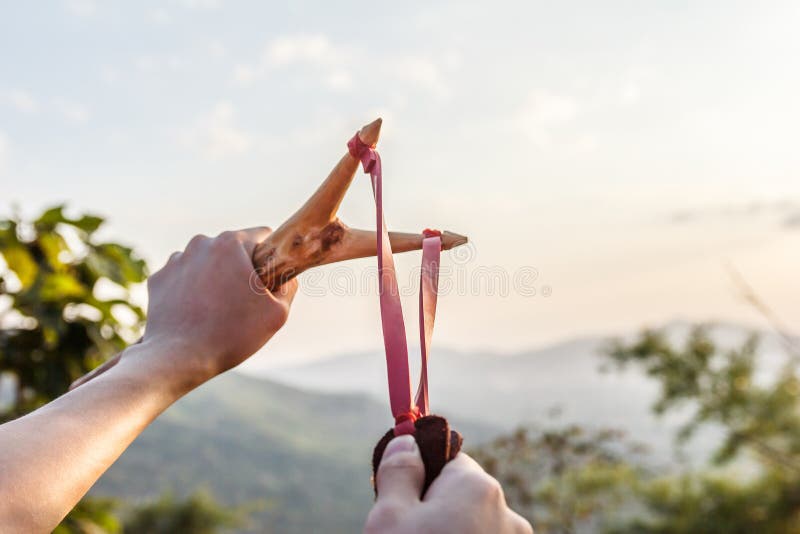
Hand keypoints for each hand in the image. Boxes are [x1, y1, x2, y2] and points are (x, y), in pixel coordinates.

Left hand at [71, 227, 296, 390]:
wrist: (179, 358)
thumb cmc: (231, 334)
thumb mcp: (278, 313)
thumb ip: (288, 286)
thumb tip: (285, 277)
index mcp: (230, 243)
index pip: (262, 236)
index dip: (270, 258)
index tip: (267, 282)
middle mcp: (200, 244)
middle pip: (232, 249)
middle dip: (240, 269)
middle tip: (242, 302)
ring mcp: (176, 261)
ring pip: (207, 262)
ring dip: (215, 279)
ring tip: (217, 311)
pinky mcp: (158, 279)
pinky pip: (184, 277)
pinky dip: (192, 291)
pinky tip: (197, 314)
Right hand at [365, 435, 532, 533]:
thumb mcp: (389, 518)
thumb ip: (399, 473)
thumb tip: (406, 439)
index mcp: (478, 487)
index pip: (447, 461)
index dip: (420, 479)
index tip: (401, 503)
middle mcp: (507, 511)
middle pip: (462, 495)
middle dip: (436, 508)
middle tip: (409, 532)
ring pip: (474, 523)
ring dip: (452, 528)